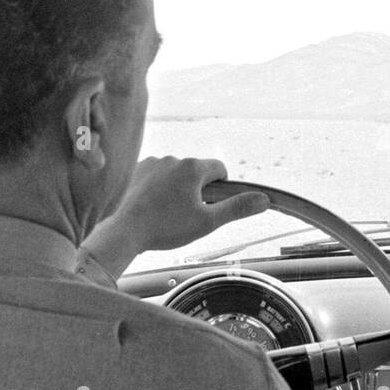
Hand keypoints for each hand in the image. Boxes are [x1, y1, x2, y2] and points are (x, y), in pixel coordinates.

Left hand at [82, 157, 267, 276]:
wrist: (124, 230)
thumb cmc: (167, 227)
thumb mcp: (207, 222)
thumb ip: (236, 208)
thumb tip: (265, 199)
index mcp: (193, 168)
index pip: (219, 168)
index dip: (220, 187)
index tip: (210, 205)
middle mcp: (174, 158)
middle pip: (196, 171)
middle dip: (197, 190)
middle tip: (187, 215)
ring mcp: (153, 162)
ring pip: (175, 173)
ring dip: (176, 188)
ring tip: (166, 213)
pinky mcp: (136, 169)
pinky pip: (155, 175)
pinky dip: (157, 187)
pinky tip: (150, 206)